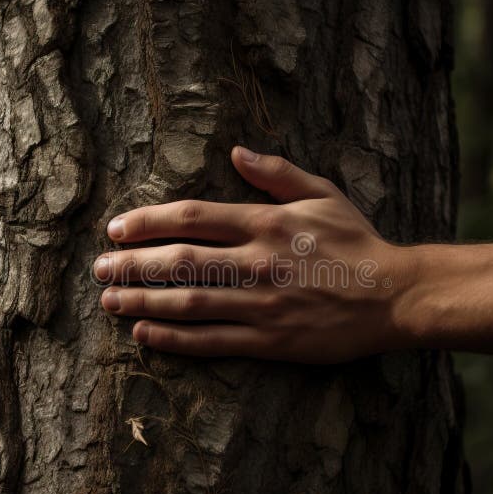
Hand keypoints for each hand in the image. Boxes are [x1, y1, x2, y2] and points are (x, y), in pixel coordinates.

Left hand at [93, 146, 410, 362]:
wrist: (392, 295)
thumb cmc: (356, 241)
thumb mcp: (323, 193)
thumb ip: (277, 172)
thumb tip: (235, 152)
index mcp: (266, 222)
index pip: (192, 218)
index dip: (148, 222)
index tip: (117, 228)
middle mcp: (256, 263)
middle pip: (179, 262)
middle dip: (132, 264)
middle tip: (99, 268)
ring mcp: (261, 305)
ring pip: (188, 303)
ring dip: (142, 300)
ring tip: (108, 300)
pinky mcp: (270, 341)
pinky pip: (212, 341)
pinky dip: (174, 338)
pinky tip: (145, 332)